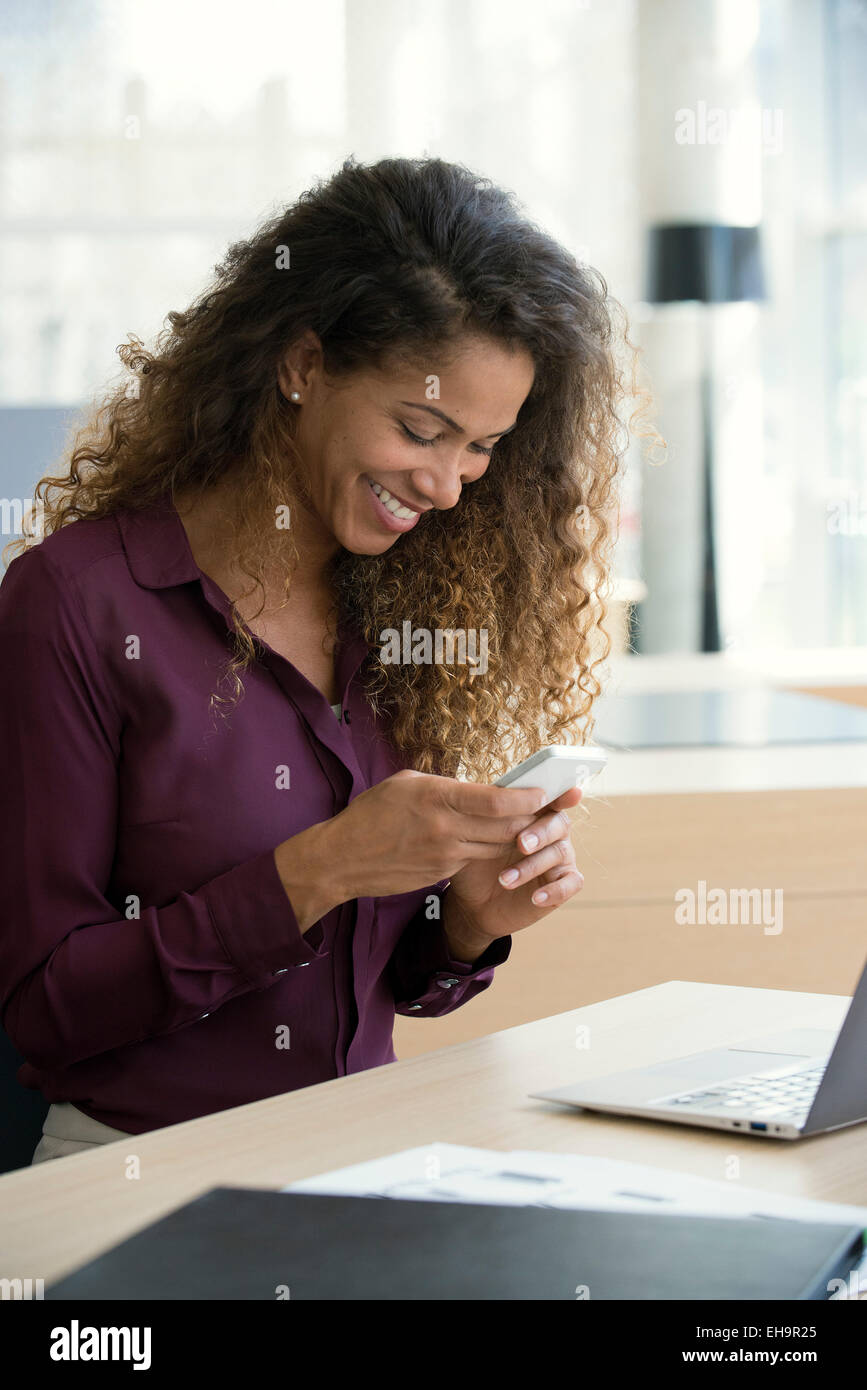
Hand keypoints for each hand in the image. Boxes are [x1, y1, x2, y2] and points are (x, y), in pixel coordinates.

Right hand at [310, 768, 548, 901]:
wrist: (342, 858)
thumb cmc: (371, 813)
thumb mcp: (406, 784)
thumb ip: (444, 785)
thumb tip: (476, 788)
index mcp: (437, 797)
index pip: (497, 801)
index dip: (527, 798)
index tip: (543, 793)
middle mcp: (445, 828)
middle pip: (506, 827)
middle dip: (531, 819)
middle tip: (547, 809)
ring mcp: (445, 855)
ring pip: (496, 847)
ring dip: (514, 838)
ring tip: (526, 825)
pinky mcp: (441, 874)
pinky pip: (475, 860)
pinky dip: (487, 850)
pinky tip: (490, 841)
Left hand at [445, 786, 584, 947]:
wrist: (472, 902)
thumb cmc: (475, 860)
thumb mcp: (474, 838)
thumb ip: (486, 817)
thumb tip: (490, 799)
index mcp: (533, 813)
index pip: (550, 798)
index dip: (560, 794)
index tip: (568, 792)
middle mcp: (551, 832)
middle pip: (559, 823)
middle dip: (540, 832)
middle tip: (520, 843)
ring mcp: (559, 858)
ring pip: (560, 853)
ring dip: (533, 865)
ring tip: (504, 880)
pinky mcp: (561, 884)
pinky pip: (571, 883)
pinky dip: (555, 890)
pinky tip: (535, 897)